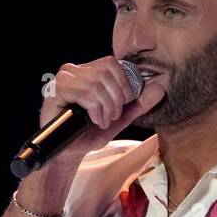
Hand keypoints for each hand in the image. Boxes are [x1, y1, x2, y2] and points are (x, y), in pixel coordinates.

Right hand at [36, 57, 168, 167]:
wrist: (69, 152)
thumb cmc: (89, 134)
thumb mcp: (118, 119)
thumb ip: (138, 104)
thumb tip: (160, 88)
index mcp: (89, 71)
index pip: (112, 63)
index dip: (123, 85)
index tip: (121, 107)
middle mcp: (75, 70)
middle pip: (106, 72)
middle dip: (115, 99)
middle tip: (111, 117)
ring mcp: (64, 77)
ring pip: (97, 83)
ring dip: (106, 107)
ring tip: (101, 121)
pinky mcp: (57, 89)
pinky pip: (85, 92)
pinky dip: (95, 109)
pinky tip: (92, 120)